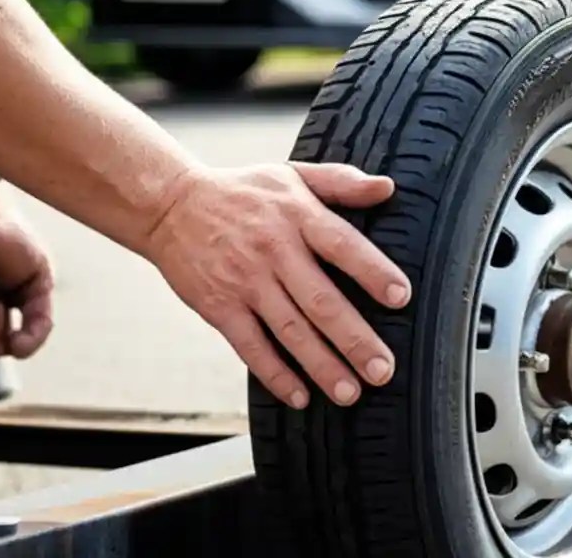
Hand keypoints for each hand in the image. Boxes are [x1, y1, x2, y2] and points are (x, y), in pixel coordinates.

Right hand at [145, 162, 411, 409]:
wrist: (170, 205)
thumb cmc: (243, 192)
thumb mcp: (292, 174)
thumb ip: (342, 182)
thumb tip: (387, 188)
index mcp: (298, 216)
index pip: (343, 245)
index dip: (372, 271)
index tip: (401, 298)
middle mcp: (274, 250)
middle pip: (320, 300)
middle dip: (354, 339)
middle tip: (383, 370)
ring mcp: (245, 282)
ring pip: (290, 330)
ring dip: (321, 365)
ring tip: (350, 393)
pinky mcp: (219, 307)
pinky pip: (250, 346)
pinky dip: (275, 374)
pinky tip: (299, 396)